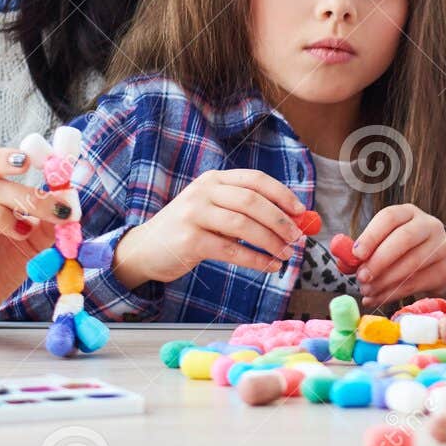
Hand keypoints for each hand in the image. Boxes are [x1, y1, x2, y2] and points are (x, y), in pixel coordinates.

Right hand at [113, 169, 306, 289]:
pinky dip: (256, 259)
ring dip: (271, 241)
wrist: (144, 250)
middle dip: (280, 220)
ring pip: (244, 226)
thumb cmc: (188, 230)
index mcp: (213, 180)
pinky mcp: (190, 240)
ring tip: (287, 254)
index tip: (301, 211)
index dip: (281, 194)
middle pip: (252, 201)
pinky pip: (232, 250)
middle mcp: (203, 192)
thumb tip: (291, 220)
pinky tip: (270, 266)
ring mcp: (194, 214)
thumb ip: (245, 211)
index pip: (255, 179)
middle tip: (298, 238)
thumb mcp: (213, 210)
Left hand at [352, 204, 445, 308]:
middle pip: (404, 238)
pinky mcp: (445, 270)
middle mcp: (429, 225)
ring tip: (367, 291)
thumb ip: (361, 253)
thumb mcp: (382, 247)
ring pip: (411, 263)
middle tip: (361, 278)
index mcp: (409, 213)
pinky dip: (393, 293)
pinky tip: (377, 299)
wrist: (436, 273)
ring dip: (384, 281)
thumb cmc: (402, 256)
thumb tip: (343, 261)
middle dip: (379, 260)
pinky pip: (416, 283)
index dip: (371, 235)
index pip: (390, 217)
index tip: (356, 254)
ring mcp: (442, 247)